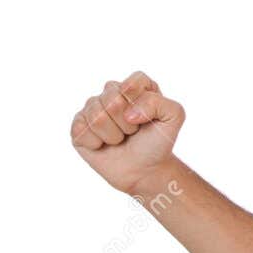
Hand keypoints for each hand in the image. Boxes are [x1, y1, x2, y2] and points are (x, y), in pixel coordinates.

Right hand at [69, 70, 184, 193]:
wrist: (145, 169)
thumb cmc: (158, 142)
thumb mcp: (174, 117)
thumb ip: (159, 103)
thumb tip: (128, 113)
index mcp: (136, 85)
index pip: (132, 83)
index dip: (140, 104)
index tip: (147, 119)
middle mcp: (112, 92)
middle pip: (112, 100)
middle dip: (127, 124)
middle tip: (132, 131)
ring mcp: (92, 108)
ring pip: (96, 117)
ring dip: (113, 135)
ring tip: (120, 138)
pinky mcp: (78, 126)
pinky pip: (81, 130)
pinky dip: (96, 143)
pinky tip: (103, 145)